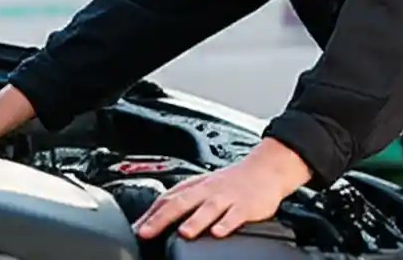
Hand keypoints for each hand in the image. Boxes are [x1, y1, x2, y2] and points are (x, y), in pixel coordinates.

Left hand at [132, 138, 311, 240]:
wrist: (266, 169)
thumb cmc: (231, 181)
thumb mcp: (203, 187)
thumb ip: (181, 201)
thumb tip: (153, 218)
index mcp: (196, 186)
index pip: (168, 198)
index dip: (151, 214)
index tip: (137, 228)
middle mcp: (208, 191)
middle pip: (182, 202)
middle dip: (163, 218)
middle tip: (147, 232)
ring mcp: (228, 197)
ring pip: (209, 208)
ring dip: (196, 220)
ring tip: (184, 232)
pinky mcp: (246, 205)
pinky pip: (236, 214)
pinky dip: (227, 223)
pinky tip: (219, 232)